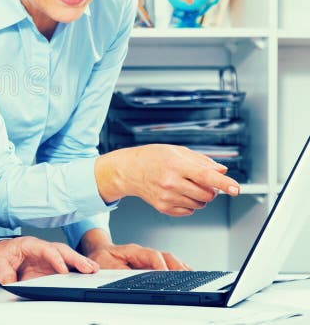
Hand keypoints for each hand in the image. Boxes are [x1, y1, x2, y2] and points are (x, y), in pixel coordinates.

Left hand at [0, 236, 99, 284]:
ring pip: (67, 256)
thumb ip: (4, 274)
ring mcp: (47, 257)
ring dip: (80, 263)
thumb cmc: (0, 256)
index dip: (55, 259)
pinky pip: (66, 265)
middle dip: (75, 259)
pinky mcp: (50, 266)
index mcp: (29, 244)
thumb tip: (10, 282)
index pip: (46, 249)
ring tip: (94, 270)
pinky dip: (78, 269)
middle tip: (88, 268)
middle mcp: (42, 249)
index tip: (63, 270)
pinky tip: (88, 273)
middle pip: (61, 250)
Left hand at [79, 229, 188, 270]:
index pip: (152, 255)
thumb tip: (130, 275)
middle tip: (187, 276)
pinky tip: (187, 275)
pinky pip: (167, 265)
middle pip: (165, 256)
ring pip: (169, 260)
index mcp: (133, 250)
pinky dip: (178, 270)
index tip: (166, 274)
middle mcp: (144, 253)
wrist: (98, 252)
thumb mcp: (105, 263)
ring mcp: (148, 258)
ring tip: (192, 277)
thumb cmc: (102, 257)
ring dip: (180, 268)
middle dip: (177, 266)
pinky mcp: (150, 265)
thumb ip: (118, 269)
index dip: (160, 265)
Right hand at [95, 144, 239, 215]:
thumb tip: (221, 171)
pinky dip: (190, 204)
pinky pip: (189, 211)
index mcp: (176, 165)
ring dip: (201, 197)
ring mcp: (167, 197)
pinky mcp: (163, 207)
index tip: (235, 188)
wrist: (128, 170)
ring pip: (200, 204)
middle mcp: (171, 182)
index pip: (206, 176)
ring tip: (187, 185)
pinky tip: (179, 193)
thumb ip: (202, 161)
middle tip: (201, 181)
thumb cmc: (152, 157)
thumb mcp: (177, 151)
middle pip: (207, 194)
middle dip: (211, 190)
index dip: (223, 183)